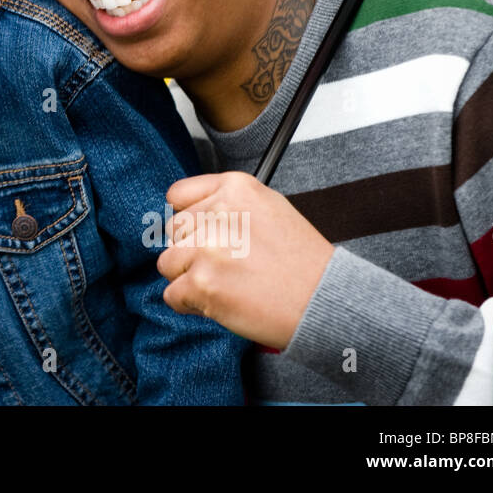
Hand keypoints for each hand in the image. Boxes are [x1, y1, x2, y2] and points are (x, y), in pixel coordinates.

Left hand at [155, 171, 334, 349]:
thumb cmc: (302, 262)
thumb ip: (226, 205)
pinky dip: (190, 304)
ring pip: (168, 263)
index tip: (201, 234)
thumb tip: (186, 214)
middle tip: (225, 267)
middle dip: (190, 251)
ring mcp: (207, 248)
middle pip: (173, 231)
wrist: (325, 302)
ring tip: (226, 285)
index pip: (178, 196)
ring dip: (189, 278)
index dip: (188, 220)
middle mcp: (218, 213)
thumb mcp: (269, 209)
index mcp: (235, 188)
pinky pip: (172, 294)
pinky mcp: (202, 283)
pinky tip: (221, 302)